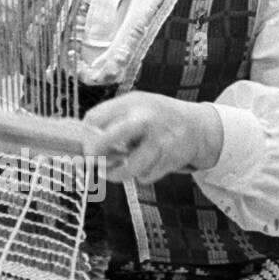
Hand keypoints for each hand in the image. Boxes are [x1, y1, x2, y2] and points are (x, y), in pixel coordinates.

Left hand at [83, 91, 223, 183]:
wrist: (198, 126)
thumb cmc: (158, 117)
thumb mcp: (136, 106)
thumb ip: (111, 119)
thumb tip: (80, 140)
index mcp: (131, 103)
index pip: (94, 118)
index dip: (84, 136)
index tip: (83, 146)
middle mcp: (144, 120)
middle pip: (108, 138)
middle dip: (95, 154)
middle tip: (91, 161)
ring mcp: (159, 141)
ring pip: (127, 168)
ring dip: (116, 175)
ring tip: (113, 172)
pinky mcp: (169, 159)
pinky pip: (145, 176)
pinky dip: (141, 175)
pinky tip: (145, 165)